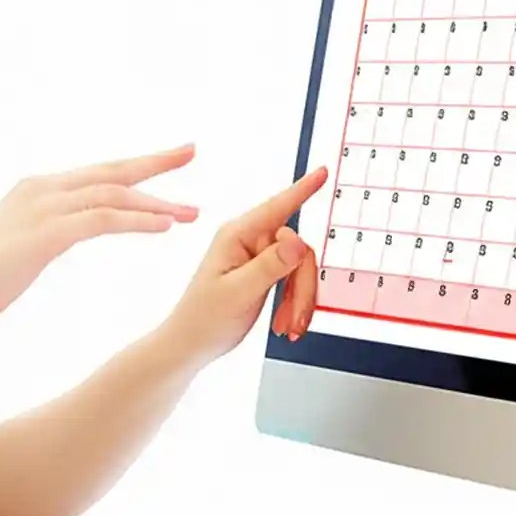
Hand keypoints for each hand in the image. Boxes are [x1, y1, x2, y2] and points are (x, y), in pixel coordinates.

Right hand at [0, 144, 200, 328]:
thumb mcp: (16, 248)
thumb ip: (42, 235)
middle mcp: (42, 189)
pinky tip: (164, 227)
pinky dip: (137, 220)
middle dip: (154, 162)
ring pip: (113, 195)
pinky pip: (103, 220)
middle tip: (191, 152)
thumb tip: (56, 238)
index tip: (167, 160)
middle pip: (110, 171)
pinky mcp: (45, 233)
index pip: (96, 173)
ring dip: (156, 202)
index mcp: (36, 191)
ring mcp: (42, 208)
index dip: (134, 167)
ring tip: (190, 212)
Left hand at [163, 166, 328, 359]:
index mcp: (236, 236)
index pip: (276, 207)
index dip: (303, 190)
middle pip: (298, 249)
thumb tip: (297, 239)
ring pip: (300, 267)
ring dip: (299, 299)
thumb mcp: (240, 292)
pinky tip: (284, 322)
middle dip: (302, 286)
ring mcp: (256, 255)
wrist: (192, 343)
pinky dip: (294, 303)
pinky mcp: (263, 271)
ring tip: (286, 326)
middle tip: (295, 318)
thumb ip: (271, 265)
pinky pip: (294, 279)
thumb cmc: (204, 318)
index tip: (323, 172)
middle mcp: (247, 240)